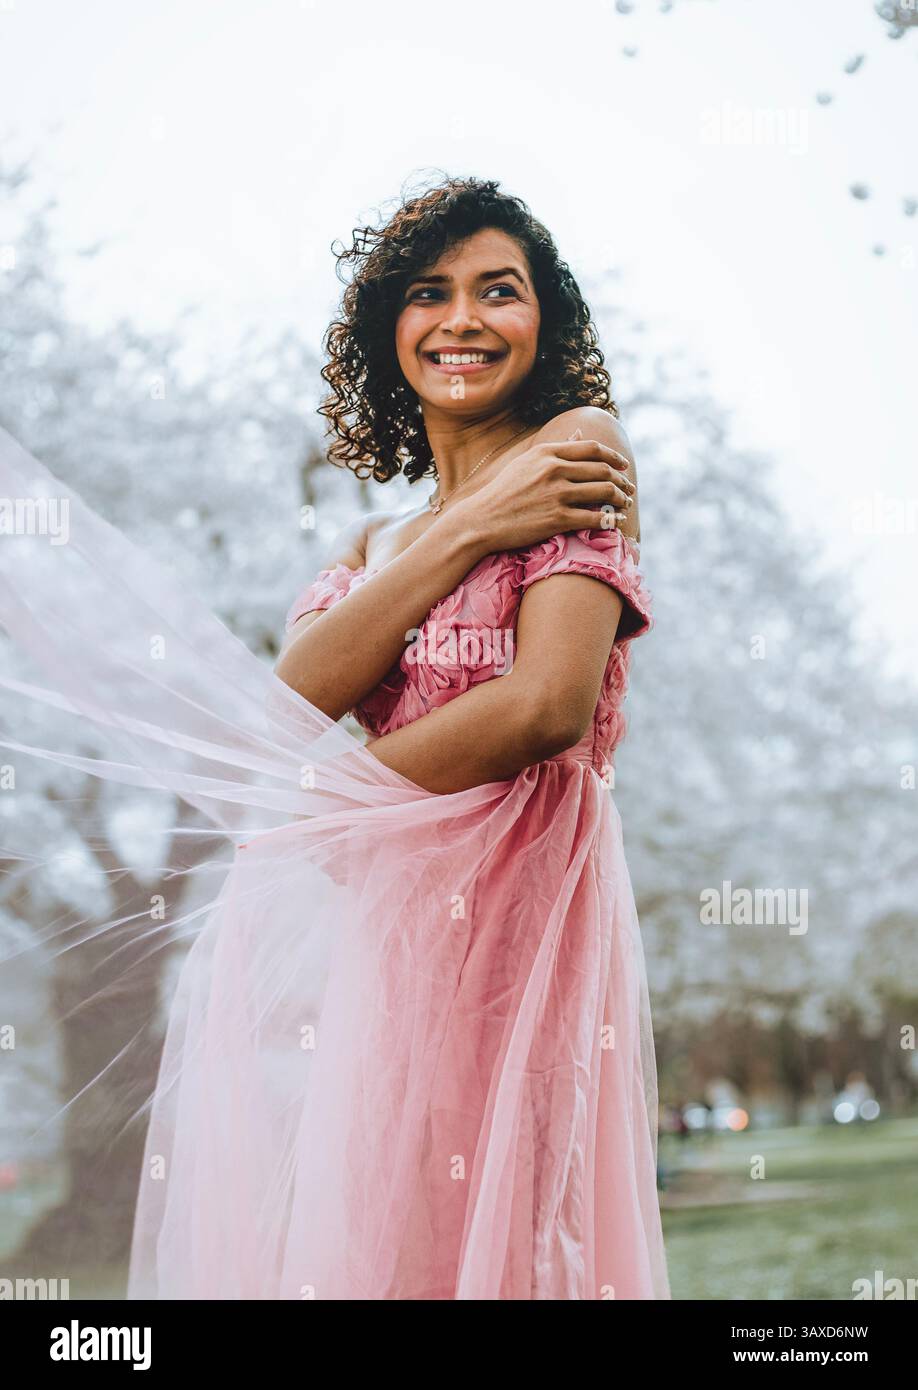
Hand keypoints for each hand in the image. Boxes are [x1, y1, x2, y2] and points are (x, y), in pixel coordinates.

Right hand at [451, 428, 635, 554]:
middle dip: (621, 480)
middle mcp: (554, 469)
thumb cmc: (503, 491)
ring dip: (620, 498)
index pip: (591, 449)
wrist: (481, 520)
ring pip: (603, 492)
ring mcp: (556, 494)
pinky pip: (595, 517)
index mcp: (547, 452)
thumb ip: (557, 449)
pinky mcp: (557, 519)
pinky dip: (610, 519)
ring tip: (625, 503)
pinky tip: (616, 521)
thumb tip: (580, 435)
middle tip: (629, 488)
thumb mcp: (527, 462)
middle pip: (602, 470)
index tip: (622, 465)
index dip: (612, 457)